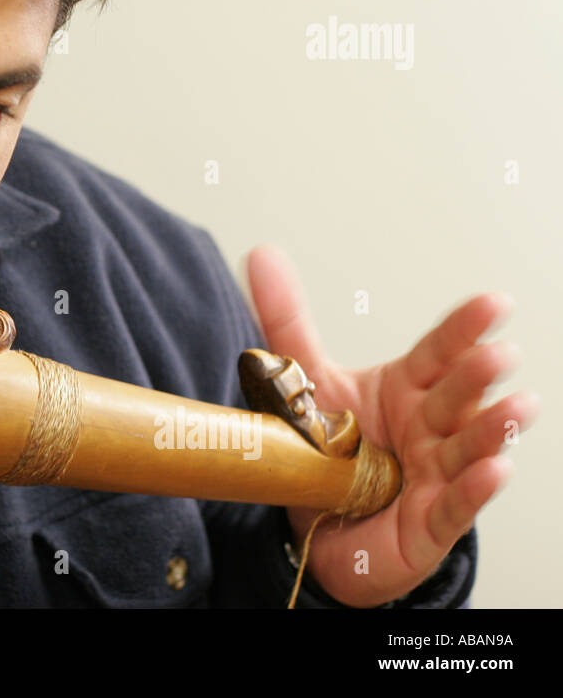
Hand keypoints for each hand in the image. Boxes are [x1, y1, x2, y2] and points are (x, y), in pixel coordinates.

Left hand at [244, 244, 539, 606]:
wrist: (323, 526)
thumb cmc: (334, 449)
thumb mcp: (307, 380)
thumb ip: (287, 320)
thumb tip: (263, 255)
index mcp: (406, 389)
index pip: (438, 353)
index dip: (463, 329)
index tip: (492, 304)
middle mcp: (430, 426)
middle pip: (457, 395)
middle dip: (478, 375)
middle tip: (497, 354)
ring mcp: (437, 473)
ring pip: (469, 446)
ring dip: (493, 427)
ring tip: (518, 405)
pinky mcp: (431, 520)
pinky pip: (456, 503)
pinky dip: (475, 488)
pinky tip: (494, 469)